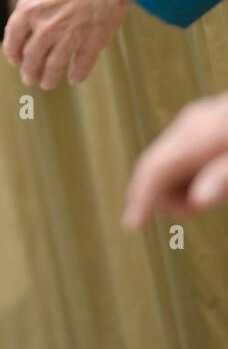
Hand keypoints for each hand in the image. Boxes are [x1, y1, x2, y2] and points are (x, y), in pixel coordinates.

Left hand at [2, 0, 129, 88]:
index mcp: (29, 9)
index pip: (13, 39)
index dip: (12, 53)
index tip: (14, 60)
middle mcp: (44, 27)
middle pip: (31, 58)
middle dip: (29, 71)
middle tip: (29, 78)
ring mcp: (68, 38)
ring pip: (53, 67)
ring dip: (49, 78)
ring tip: (47, 84)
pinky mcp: (91, 43)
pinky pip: (81, 65)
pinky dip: (77, 75)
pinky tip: (75, 79)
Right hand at [125, 92, 227, 227]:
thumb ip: (225, 177)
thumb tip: (197, 202)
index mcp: (198, 133)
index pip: (155, 168)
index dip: (141, 198)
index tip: (131, 226)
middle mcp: (188, 125)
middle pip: (155, 167)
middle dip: (167, 195)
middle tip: (199, 211)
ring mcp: (193, 122)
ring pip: (167, 163)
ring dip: (182, 187)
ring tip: (219, 192)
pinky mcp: (201, 125)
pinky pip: (181, 156)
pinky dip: (191, 175)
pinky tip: (218, 178)